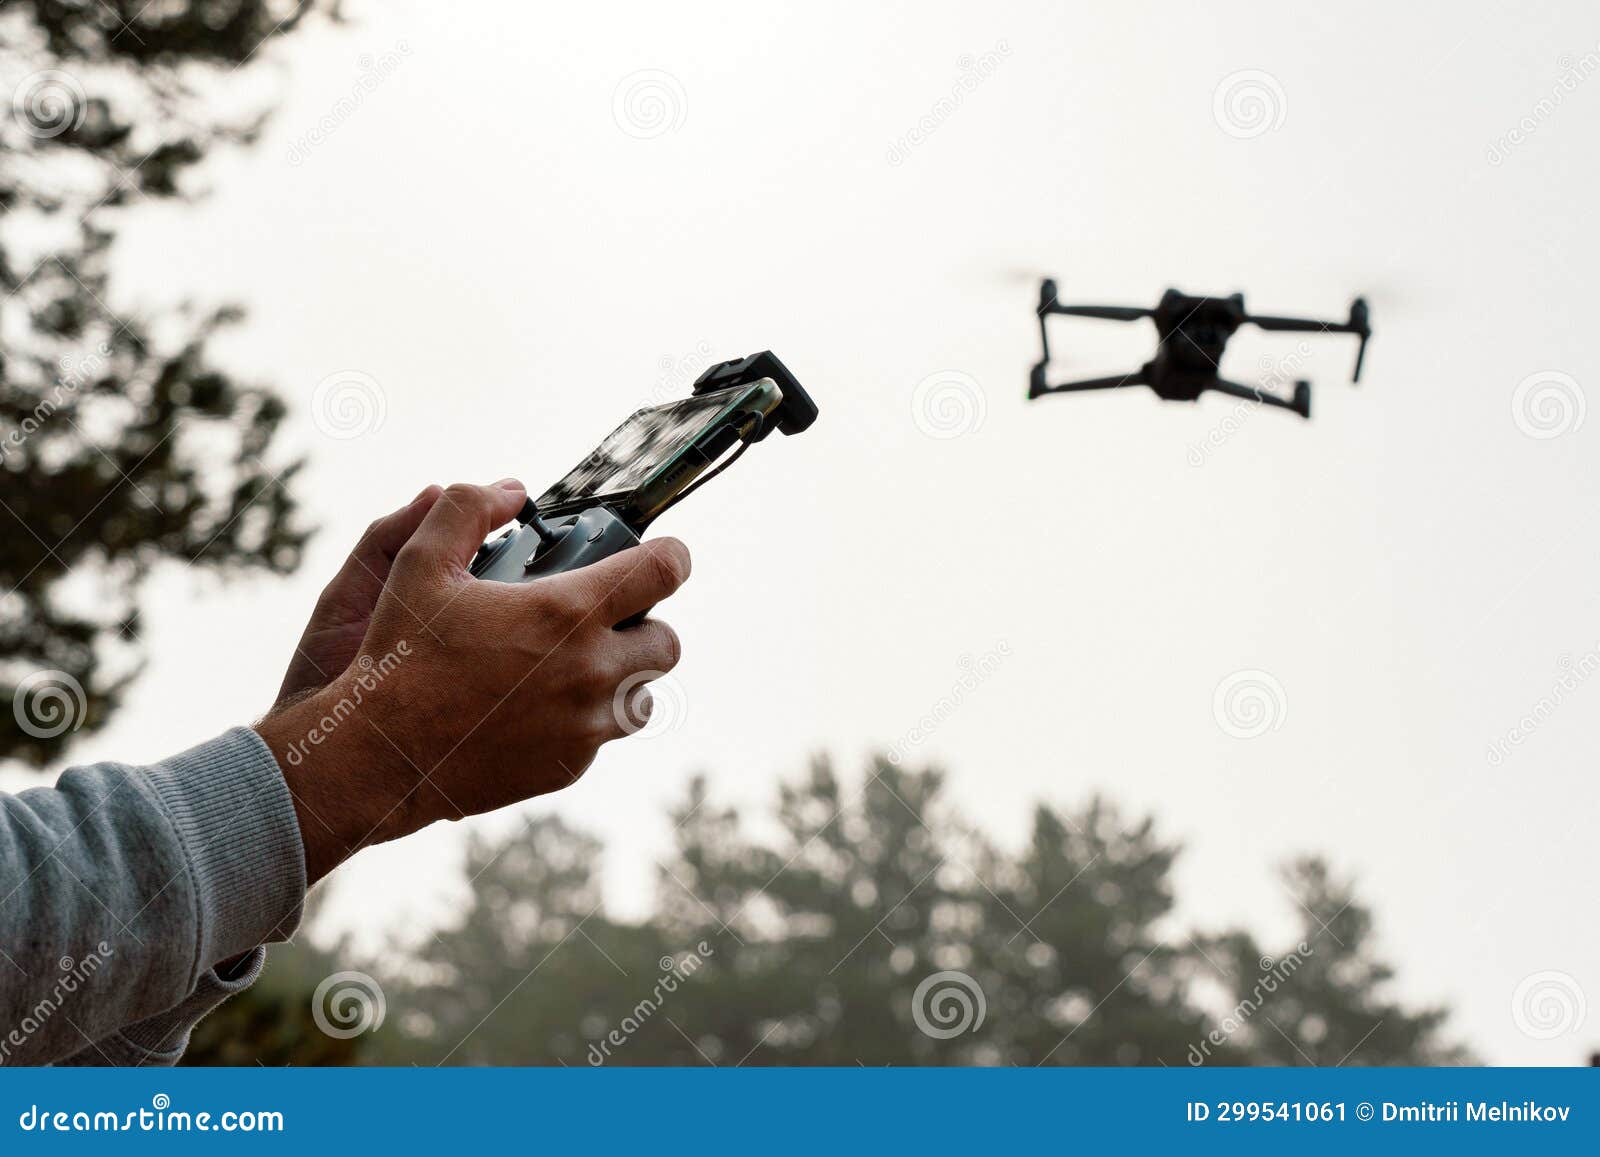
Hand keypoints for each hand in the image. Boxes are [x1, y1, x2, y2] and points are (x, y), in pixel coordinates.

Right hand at [255, 480, 689, 882]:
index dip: (671, 556)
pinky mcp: (569, 766)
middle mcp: (592, 671)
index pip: (663, 572)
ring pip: (642, 696)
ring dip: (622, 676)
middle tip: (604, 619)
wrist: (379, 754)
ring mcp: (585, 726)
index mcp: (568, 612)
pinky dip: (584, 719)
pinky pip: (601, 737)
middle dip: (644, 625)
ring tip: (575, 665)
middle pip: (667, 643)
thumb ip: (467, 508)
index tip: (664, 556)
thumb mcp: (420, 562)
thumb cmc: (400, 655)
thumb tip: (511, 490)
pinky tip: (538, 706)